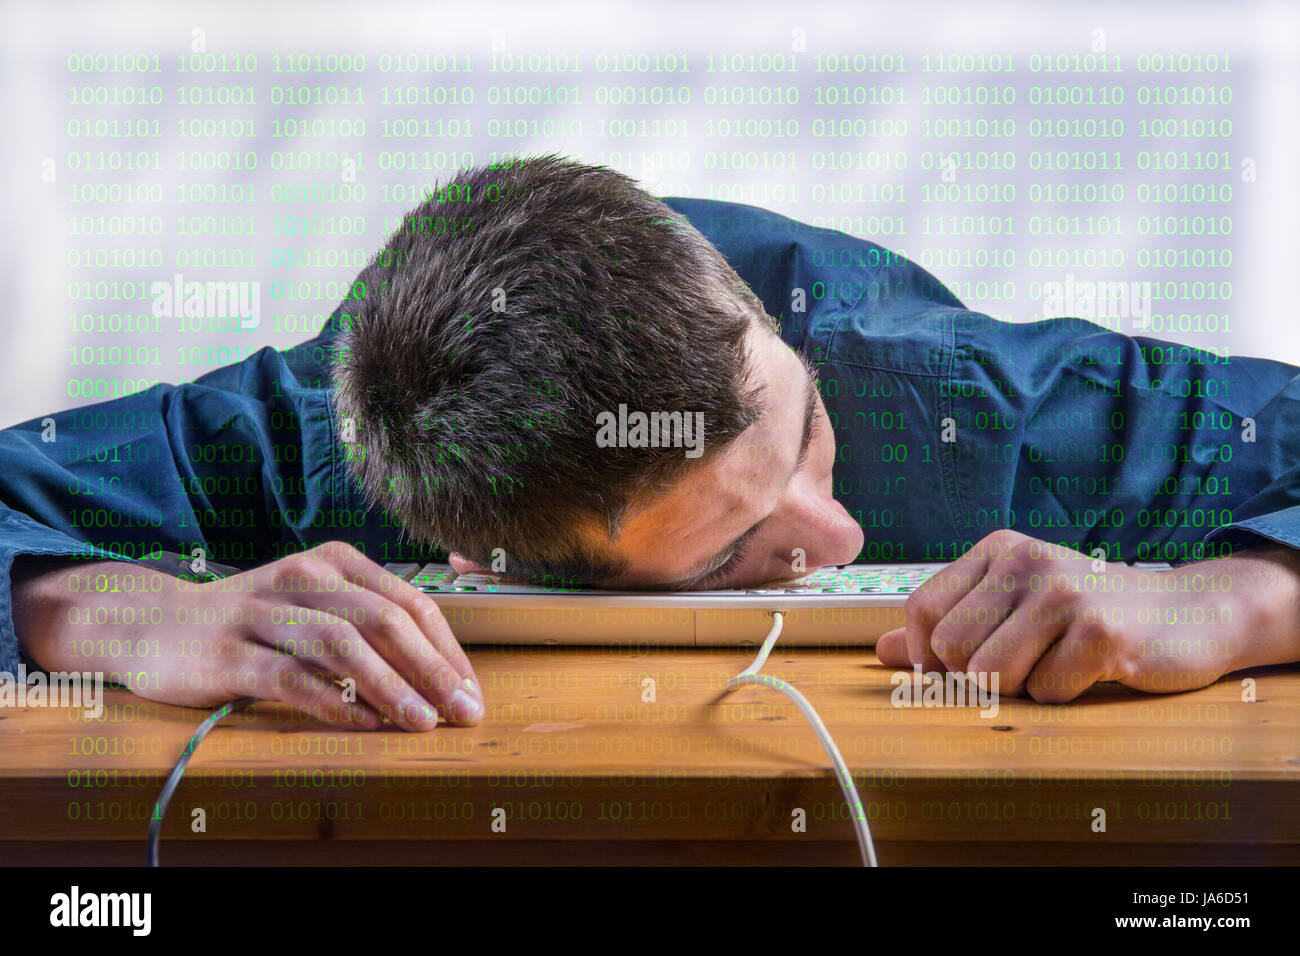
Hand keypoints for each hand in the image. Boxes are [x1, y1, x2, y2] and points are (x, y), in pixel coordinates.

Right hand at [14, 541, 483, 730]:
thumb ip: (369, 626)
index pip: (410, 602)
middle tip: (463, 711)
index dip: (446, 650)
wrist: (153, 624)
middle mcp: (303, 578)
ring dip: (391, 686)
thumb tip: (441, 675)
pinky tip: (365, 723)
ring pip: (342, 645)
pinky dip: (334, 701)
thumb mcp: (315, 606)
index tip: (470, 692)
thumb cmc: (254, 622)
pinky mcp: (229, 653)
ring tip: (424, 722)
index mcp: (334, 562)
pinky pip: (292, 677)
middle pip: (385, 620)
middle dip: (432, 670)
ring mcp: (263, 612)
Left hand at [874, 529, 1299, 702]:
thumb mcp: (1013, 603)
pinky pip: (1045, 690)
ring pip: (991, 674)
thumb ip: (950, 623)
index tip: (951, 671)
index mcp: (997, 550)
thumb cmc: (1089, 611)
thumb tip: (883, 649)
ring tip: (1053, 663)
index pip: (923, 609)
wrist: (1188, 611)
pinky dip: (1061, 693)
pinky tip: (1087, 670)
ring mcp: (1064, 593)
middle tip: (1020, 665)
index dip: (927, 655)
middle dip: (976, 675)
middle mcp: (1026, 561)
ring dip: (1019, 686)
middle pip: (952, 648)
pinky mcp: (1101, 631)